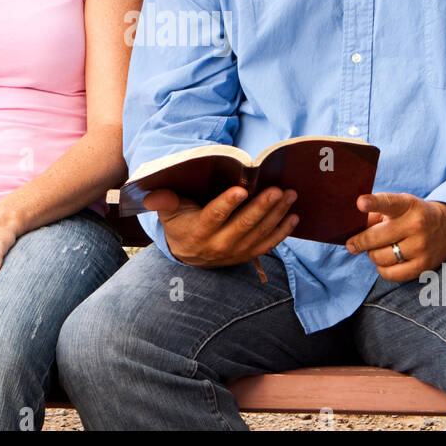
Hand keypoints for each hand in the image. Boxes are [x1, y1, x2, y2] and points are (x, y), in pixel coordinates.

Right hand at [146, 186, 297, 267]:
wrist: (189, 255)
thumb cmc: (181, 224)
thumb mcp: (169, 212)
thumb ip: (164, 201)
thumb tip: (152, 195)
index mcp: (199, 231)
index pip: (214, 216)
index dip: (228, 203)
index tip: (241, 189)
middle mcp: (219, 244)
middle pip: (243, 225)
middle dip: (262, 207)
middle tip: (277, 190)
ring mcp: (235, 252)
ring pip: (259, 233)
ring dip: (277, 214)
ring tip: (290, 195)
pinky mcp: (248, 255)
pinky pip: (268, 245)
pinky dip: (282, 232)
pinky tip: (294, 217)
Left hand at [346, 193, 445, 281]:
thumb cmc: (414, 215)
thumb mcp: (399, 205)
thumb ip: (375, 214)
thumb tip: (355, 231)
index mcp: (408, 205)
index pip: (389, 203)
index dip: (373, 203)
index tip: (360, 203)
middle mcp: (416, 225)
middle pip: (375, 238)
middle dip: (358, 242)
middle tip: (352, 243)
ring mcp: (421, 247)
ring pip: (379, 257)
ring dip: (373, 254)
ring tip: (378, 249)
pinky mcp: (423, 266)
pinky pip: (390, 274)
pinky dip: (382, 269)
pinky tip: (387, 261)